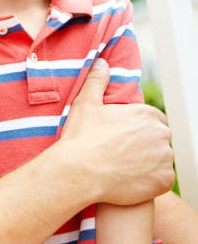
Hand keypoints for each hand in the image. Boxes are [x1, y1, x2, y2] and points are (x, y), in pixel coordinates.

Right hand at [59, 58, 173, 204]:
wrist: (79, 172)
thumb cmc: (81, 137)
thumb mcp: (86, 104)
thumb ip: (97, 81)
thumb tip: (102, 62)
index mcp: (146, 114)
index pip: (153, 120)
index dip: (137, 129)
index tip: (122, 137)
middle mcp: (161, 133)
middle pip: (158, 140)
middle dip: (144, 146)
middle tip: (120, 154)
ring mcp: (165, 158)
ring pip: (161, 160)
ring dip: (148, 164)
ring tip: (123, 169)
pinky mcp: (164, 180)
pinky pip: (162, 180)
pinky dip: (150, 181)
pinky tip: (129, 181)